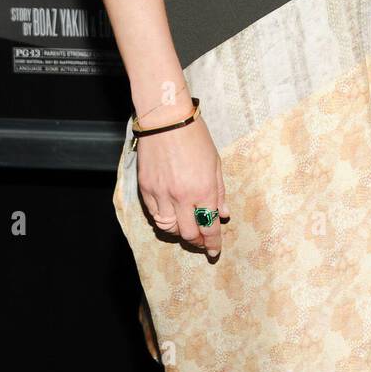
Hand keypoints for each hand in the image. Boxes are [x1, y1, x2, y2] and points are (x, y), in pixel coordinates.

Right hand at [136, 107, 228, 259]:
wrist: (166, 120)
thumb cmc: (195, 137)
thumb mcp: (215, 163)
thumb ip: (220, 191)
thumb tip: (224, 214)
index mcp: (203, 189)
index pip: (209, 226)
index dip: (213, 243)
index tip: (215, 251)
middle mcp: (182, 196)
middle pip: (189, 233)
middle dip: (197, 242)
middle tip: (202, 242)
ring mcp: (161, 194)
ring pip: (168, 228)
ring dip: (179, 233)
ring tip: (186, 229)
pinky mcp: (145, 189)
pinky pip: (154, 215)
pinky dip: (163, 220)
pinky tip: (170, 216)